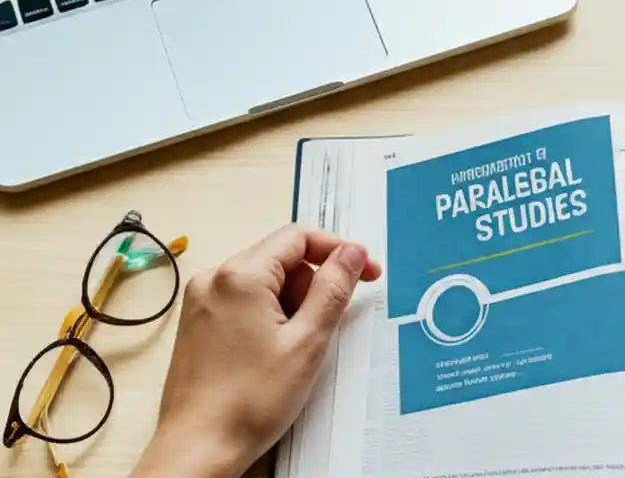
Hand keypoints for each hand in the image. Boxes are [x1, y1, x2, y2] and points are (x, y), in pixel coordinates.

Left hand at [132, 225, 382, 477]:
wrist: (198, 448)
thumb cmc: (247, 403)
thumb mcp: (308, 342)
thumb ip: (333, 289)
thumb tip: (351, 253)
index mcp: (239, 277)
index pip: (298, 237)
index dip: (338, 250)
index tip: (364, 272)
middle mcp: (213, 280)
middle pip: (281, 258)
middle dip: (314, 283)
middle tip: (331, 321)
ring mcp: (201, 302)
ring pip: (264, 281)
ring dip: (293, 303)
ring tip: (299, 346)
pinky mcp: (198, 323)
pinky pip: (244, 301)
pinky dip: (270, 316)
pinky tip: (278, 351)